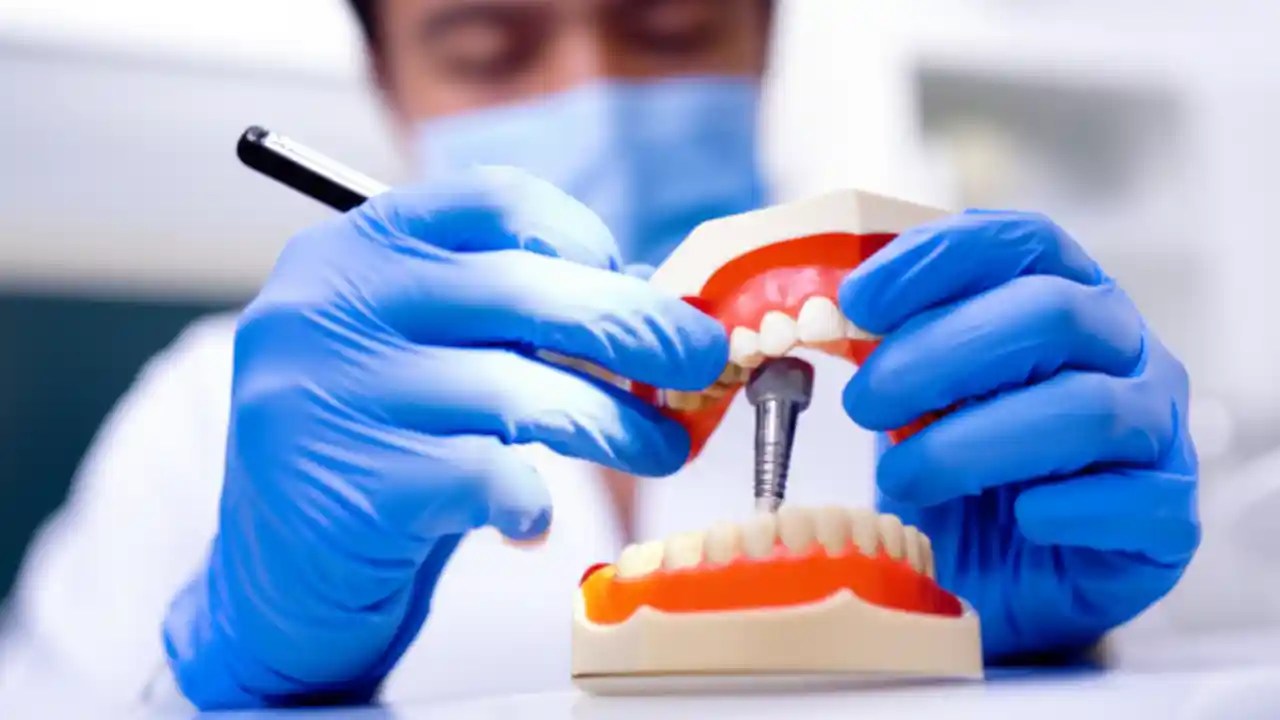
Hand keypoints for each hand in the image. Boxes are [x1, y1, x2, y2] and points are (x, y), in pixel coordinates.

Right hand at [162, 167, 726, 708]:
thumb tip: (655, 303)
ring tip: (658, 450)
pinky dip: (532, 499)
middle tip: (698, 363)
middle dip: (633, 328)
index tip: (632, 284)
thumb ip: (514, 317)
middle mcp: (332, 304)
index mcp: (357, 248)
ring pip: (516, 392)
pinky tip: (536, 521)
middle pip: (521, 290)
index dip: (584, 237)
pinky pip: (485, 476)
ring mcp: (331, 393)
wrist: (277, 574)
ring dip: (611, 424)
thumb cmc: (381, 446)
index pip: (494, 201)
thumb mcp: (429, 354)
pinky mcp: (348, 482)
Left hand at [837, 210, 1198, 659]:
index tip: (857, 301)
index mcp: (1064, 294)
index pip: (1018, 240)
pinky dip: (1065, 509)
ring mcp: (1156, 427)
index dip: (935, 261)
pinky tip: (1016, 519)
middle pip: (1050, 314)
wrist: (1004, 574)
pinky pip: (1135, 500)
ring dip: (974, 443)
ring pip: (1086, 410)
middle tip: (863, 402)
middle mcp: (1122, 347)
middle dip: (940, 354)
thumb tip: (818, 312)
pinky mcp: (1170, 513)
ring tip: (901, 477)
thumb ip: (883, 347)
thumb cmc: (960, 466)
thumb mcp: (913, 396)